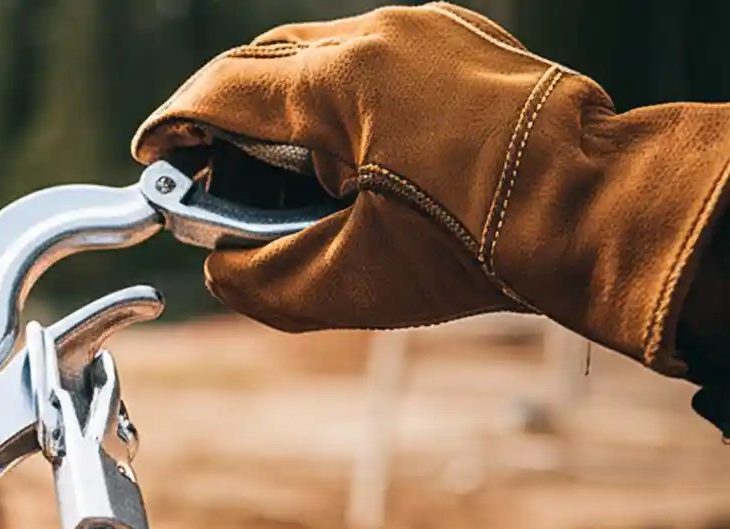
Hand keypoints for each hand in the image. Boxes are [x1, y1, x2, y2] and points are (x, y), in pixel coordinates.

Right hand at [134, 2, 728, 377]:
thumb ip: (256, 279)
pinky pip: (372, 51)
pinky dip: (339, 91)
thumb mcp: (345, 283)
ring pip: (316, 50)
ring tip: (281, 163)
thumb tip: (216, 265)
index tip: (153, 154)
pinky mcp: (459, 35)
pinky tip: (348, 142)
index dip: (173, 127)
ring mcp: (422, 27)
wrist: (593, 211)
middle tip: (208, 168)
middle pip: (261, 62)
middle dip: (221, 113)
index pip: (219, 92)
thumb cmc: (473, 249)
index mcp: (335, 86)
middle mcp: (374, 36)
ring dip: (282, 101)